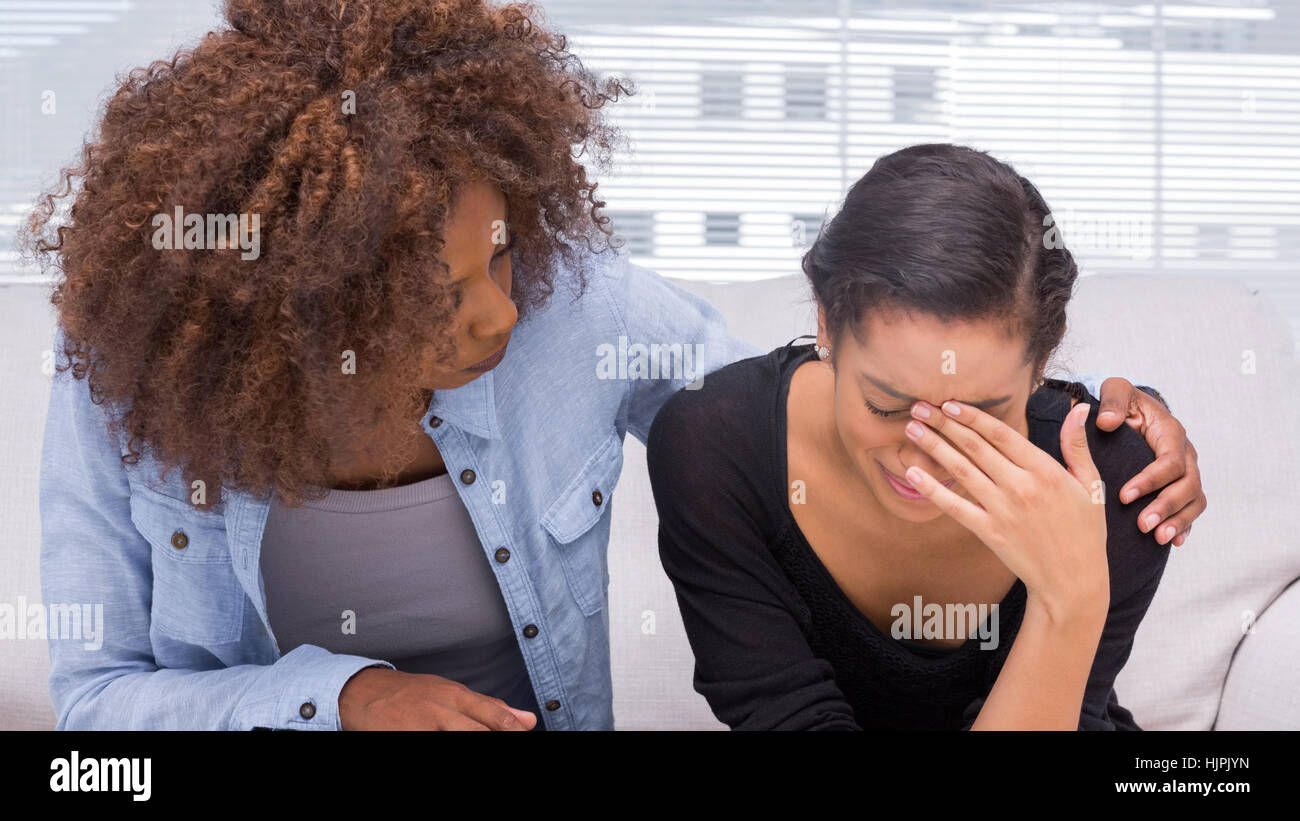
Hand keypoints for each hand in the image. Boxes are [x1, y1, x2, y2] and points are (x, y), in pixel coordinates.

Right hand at [339, 666, 537, 729]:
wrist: (364, 692)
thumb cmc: (414, 694)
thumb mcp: (452, 693)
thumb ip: (490, 708)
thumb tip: (529, 720)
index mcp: (458, 696)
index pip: (495, 715)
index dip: (513, 729)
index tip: (526, 734)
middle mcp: (442, 710)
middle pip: (478, 731)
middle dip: (498, 738)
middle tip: (515, 741)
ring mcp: (422, 726)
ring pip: (457, 738)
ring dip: (473, 743)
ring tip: (486, 751)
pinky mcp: (405, 737)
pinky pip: (428, 747)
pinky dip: (439, 747)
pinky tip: (441, 742)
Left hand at [903, 399, 1109, 623]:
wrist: (1072, 580)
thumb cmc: (1083, 531)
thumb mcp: (1091, 485)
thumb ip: (1077, 446)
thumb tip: (1079, 409)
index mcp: (1045, 471)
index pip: (1001, 434)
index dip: (972, 416)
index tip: (950, 403)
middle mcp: (1021, 486)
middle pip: (974, 446)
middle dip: (944, 423)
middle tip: (919, 407)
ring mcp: (1002, 510)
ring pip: (961, 470)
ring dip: (933, 446)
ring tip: (911, 429)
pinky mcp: (989, 532)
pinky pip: (954, 506)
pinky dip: (932, 489)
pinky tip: (913, 474)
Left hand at [1094, 377, 1205, 546]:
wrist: (1131, 410)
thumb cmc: (1122, 401)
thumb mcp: (1116, 390)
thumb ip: (1113, 400)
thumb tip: (1107, 422)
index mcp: (1170, 432)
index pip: (1170, 461)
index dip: (1150, 480)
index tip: (1124, 496)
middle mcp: (1185, 453)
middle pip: (1188, 485)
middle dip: (1167, 507)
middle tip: (1143, 525)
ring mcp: (1187, 471)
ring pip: (1195, 500)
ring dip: (1179, 521)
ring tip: (1158, 538)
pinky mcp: (1182, 485)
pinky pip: (1192, 508)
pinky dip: (1185, 525)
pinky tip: (1174, 542)